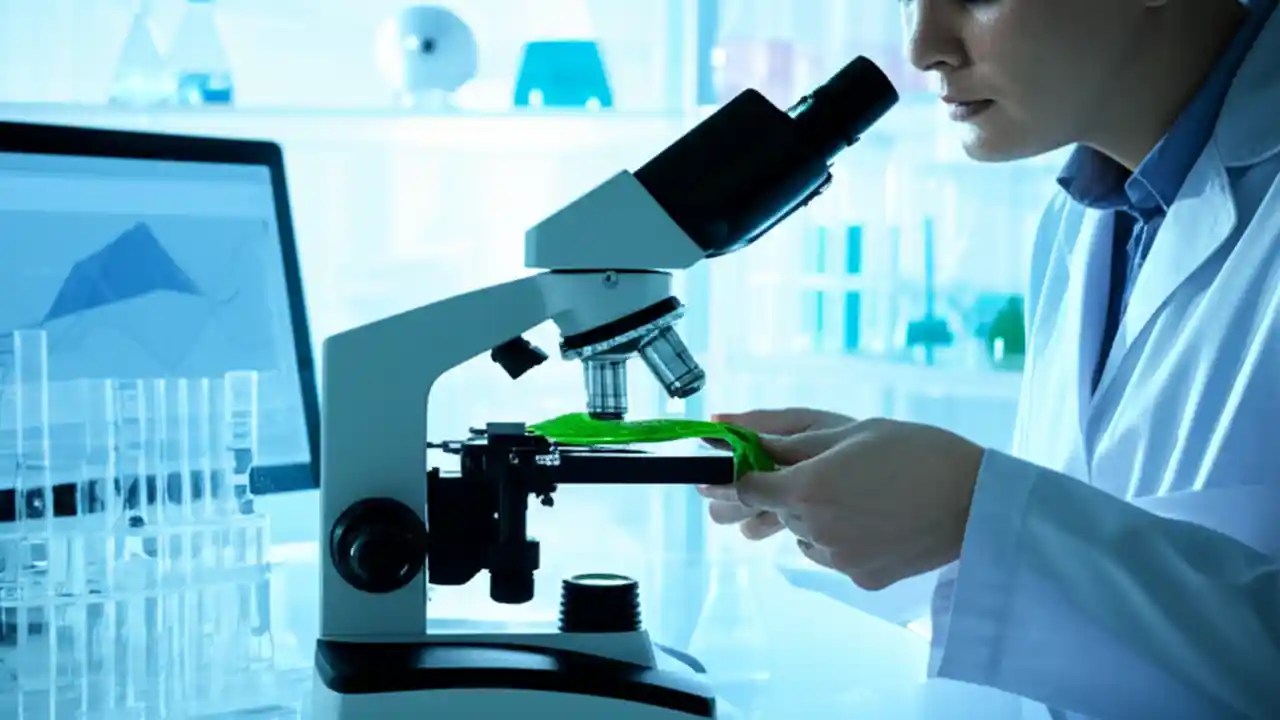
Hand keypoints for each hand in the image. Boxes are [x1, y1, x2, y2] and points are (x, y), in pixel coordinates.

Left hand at [701, 417, 983, 590]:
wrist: (976, 501)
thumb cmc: (914, 451)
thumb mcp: (848, 432)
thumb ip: (785, 438)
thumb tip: (727, 431)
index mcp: (806, 488)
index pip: (745, 488)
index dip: (743, 476)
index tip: (751, 467)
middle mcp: (814, 529)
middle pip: (775, 512)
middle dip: (786, 493)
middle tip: (829, 475)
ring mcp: (837, 559)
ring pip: (804, 535)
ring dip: (815, 517)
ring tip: (862, 494)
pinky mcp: (860, 579)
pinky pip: (834, 555)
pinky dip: (843, 539)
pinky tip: (876, 520)